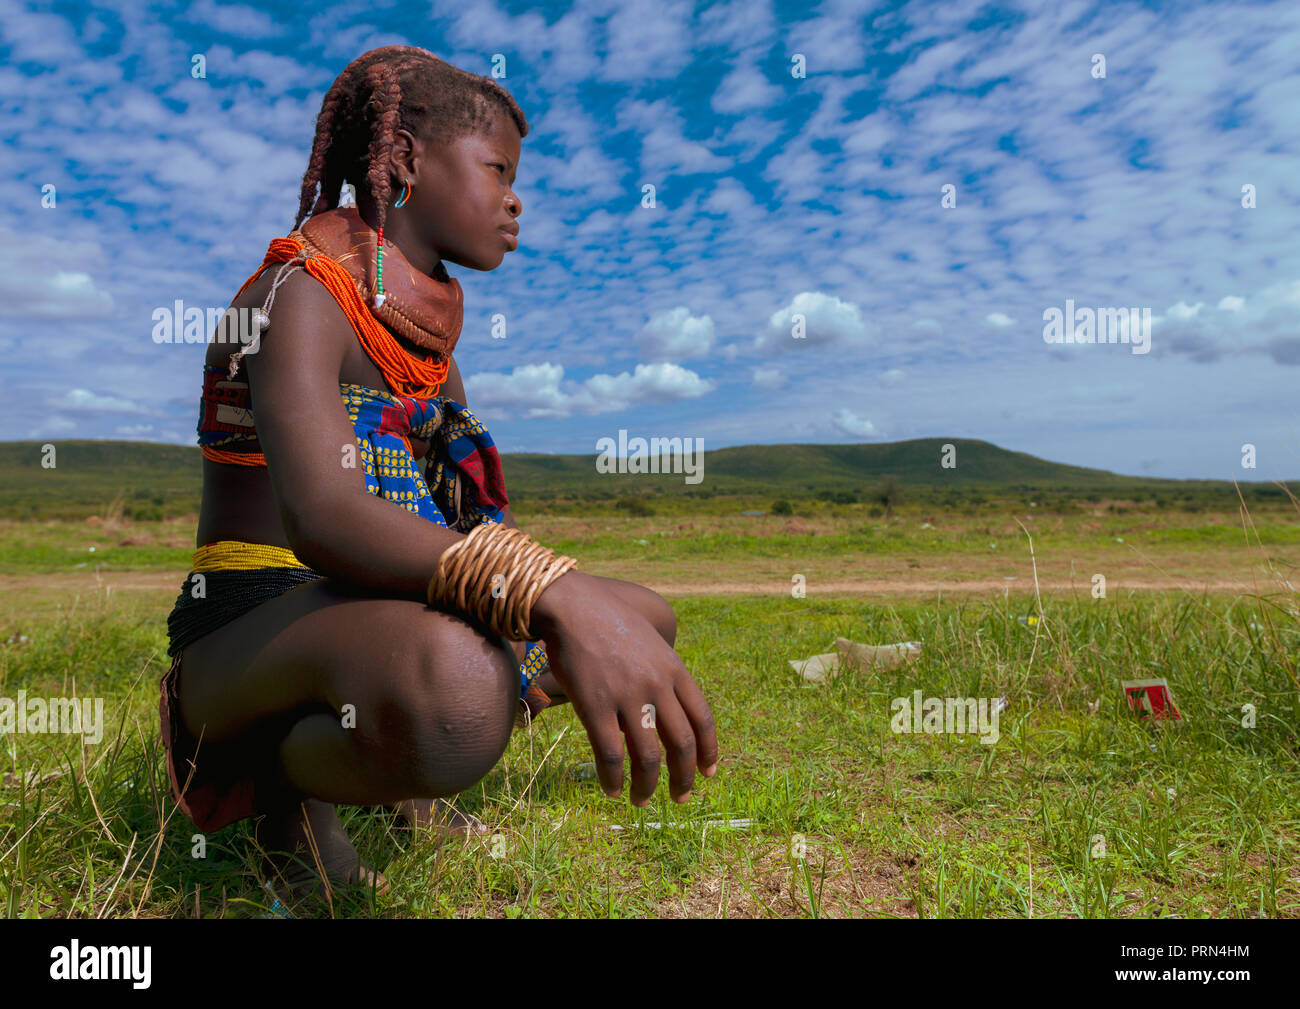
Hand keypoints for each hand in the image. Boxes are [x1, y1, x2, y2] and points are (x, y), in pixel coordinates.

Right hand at [533, 572, 717, 804]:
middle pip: (681, 744)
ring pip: (648, 757)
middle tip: (680, 796)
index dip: (708, 751)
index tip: (708, 772)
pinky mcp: (595, 706)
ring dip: (647, 786)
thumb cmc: (609, 621)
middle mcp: (657, 685)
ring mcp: (627, 696)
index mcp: (674, 669)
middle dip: (683, 777)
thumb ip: (664, 671)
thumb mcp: (650, 640)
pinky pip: (611, 754)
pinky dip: (614, 779)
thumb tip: (669, 706)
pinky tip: (612, 789)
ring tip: (642, 800)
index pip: (702, 719)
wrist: (573, 606)